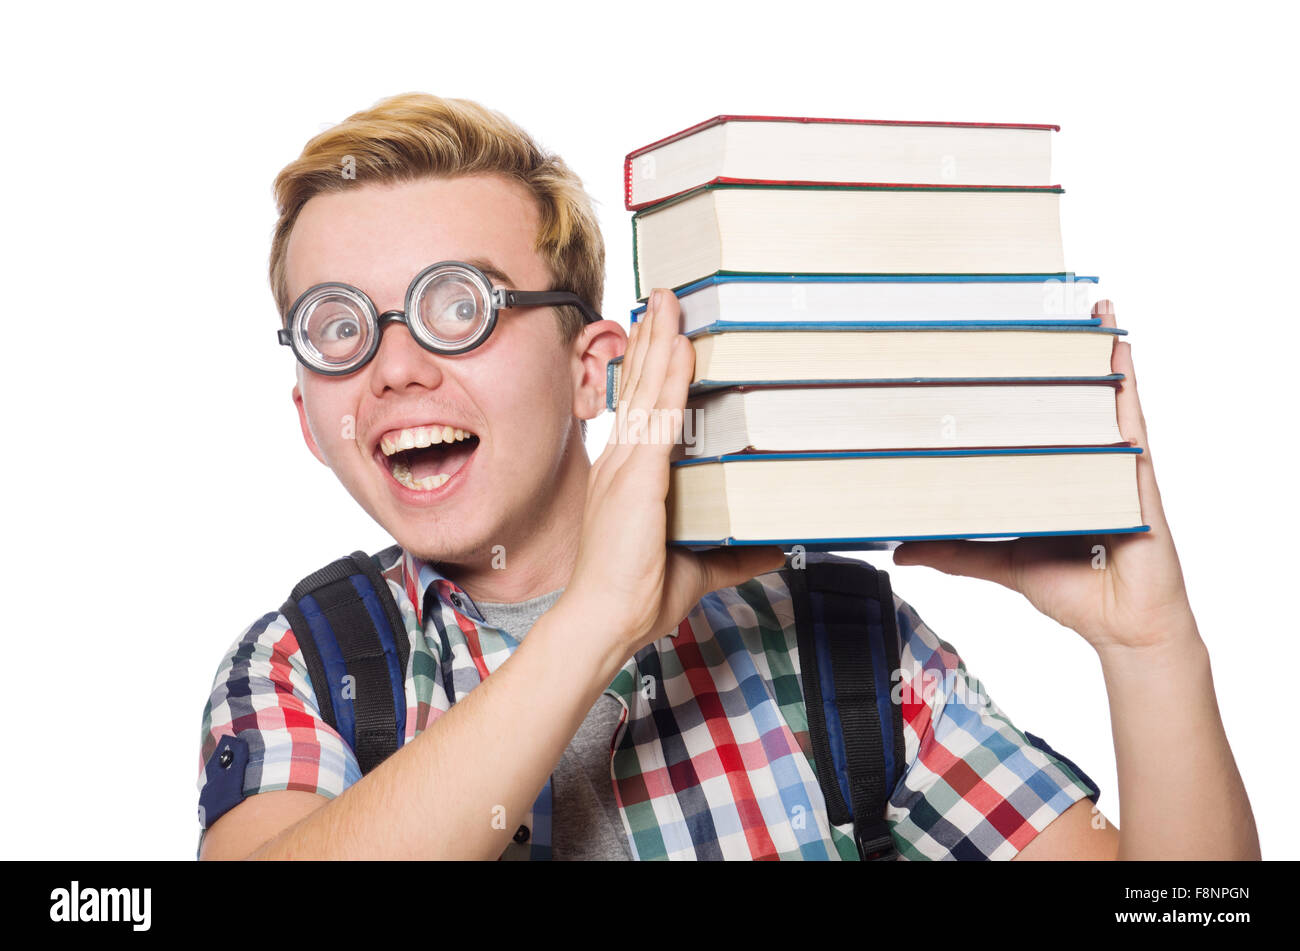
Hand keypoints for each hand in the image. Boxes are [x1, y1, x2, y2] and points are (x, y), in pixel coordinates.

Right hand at [563, 288, 785, 658]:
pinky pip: (657, 414)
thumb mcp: (701, 567)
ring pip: (646, 388)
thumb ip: (737, 554)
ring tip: (670, 302)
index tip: (663, 335)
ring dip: (660, 341)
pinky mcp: (637, 476)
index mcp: (628, 475)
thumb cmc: (638, 595)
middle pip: (638, 386)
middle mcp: (622, 460)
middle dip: (652, 340)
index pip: (641, 408)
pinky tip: (680, 346)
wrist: (604, 619)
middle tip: (665, 300)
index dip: (649, 368)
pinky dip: (668, 376)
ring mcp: (626, 464)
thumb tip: (775, 548)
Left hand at [892, 300, 1198, 655]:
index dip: (997, 387)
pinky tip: (1113, 341)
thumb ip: (955, 552)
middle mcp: (1076, 459)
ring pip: (1091, 395)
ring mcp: (1108, 460)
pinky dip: (1122, 376)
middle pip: (1054, 399)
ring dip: (1083, 349)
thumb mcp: (1001, 562)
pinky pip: (1128, 414)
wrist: (1124, 626)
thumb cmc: (1073, 589)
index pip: (1018, 422)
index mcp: (1045, 475)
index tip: (966, 351)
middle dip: (1038, 356)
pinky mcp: (1134, 470)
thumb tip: (902, 549)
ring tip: (1068, 306)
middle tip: (1012, 310)